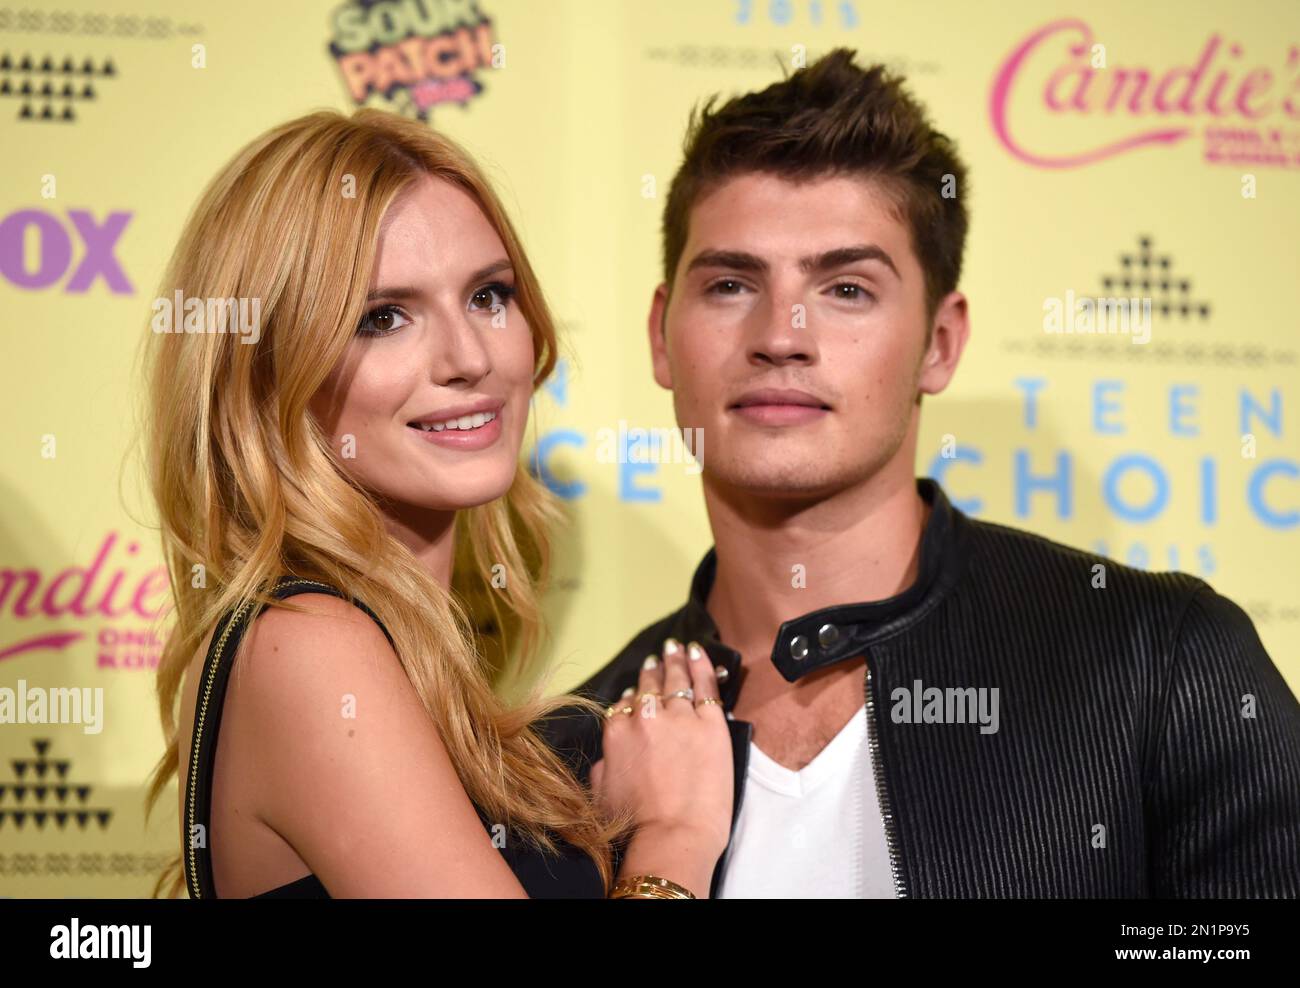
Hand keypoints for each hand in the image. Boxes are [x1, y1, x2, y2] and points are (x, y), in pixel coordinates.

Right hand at [590, 639, 732, 855]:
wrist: (672, 836)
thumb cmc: (634, 826)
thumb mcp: (601, 794)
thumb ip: (604, 764)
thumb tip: (608, 755)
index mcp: (617, 733)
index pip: (624, 706)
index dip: (633, 700)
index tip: (638, 695)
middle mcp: (645, 717)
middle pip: (649, 687)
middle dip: (653, 671)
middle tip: (658, 659)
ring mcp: (679, 717)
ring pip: (676, 680)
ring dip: (675, 661)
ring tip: (676, 648)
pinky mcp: (710, 723)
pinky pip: (705, 684)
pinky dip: (701, 665)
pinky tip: (699, 652)